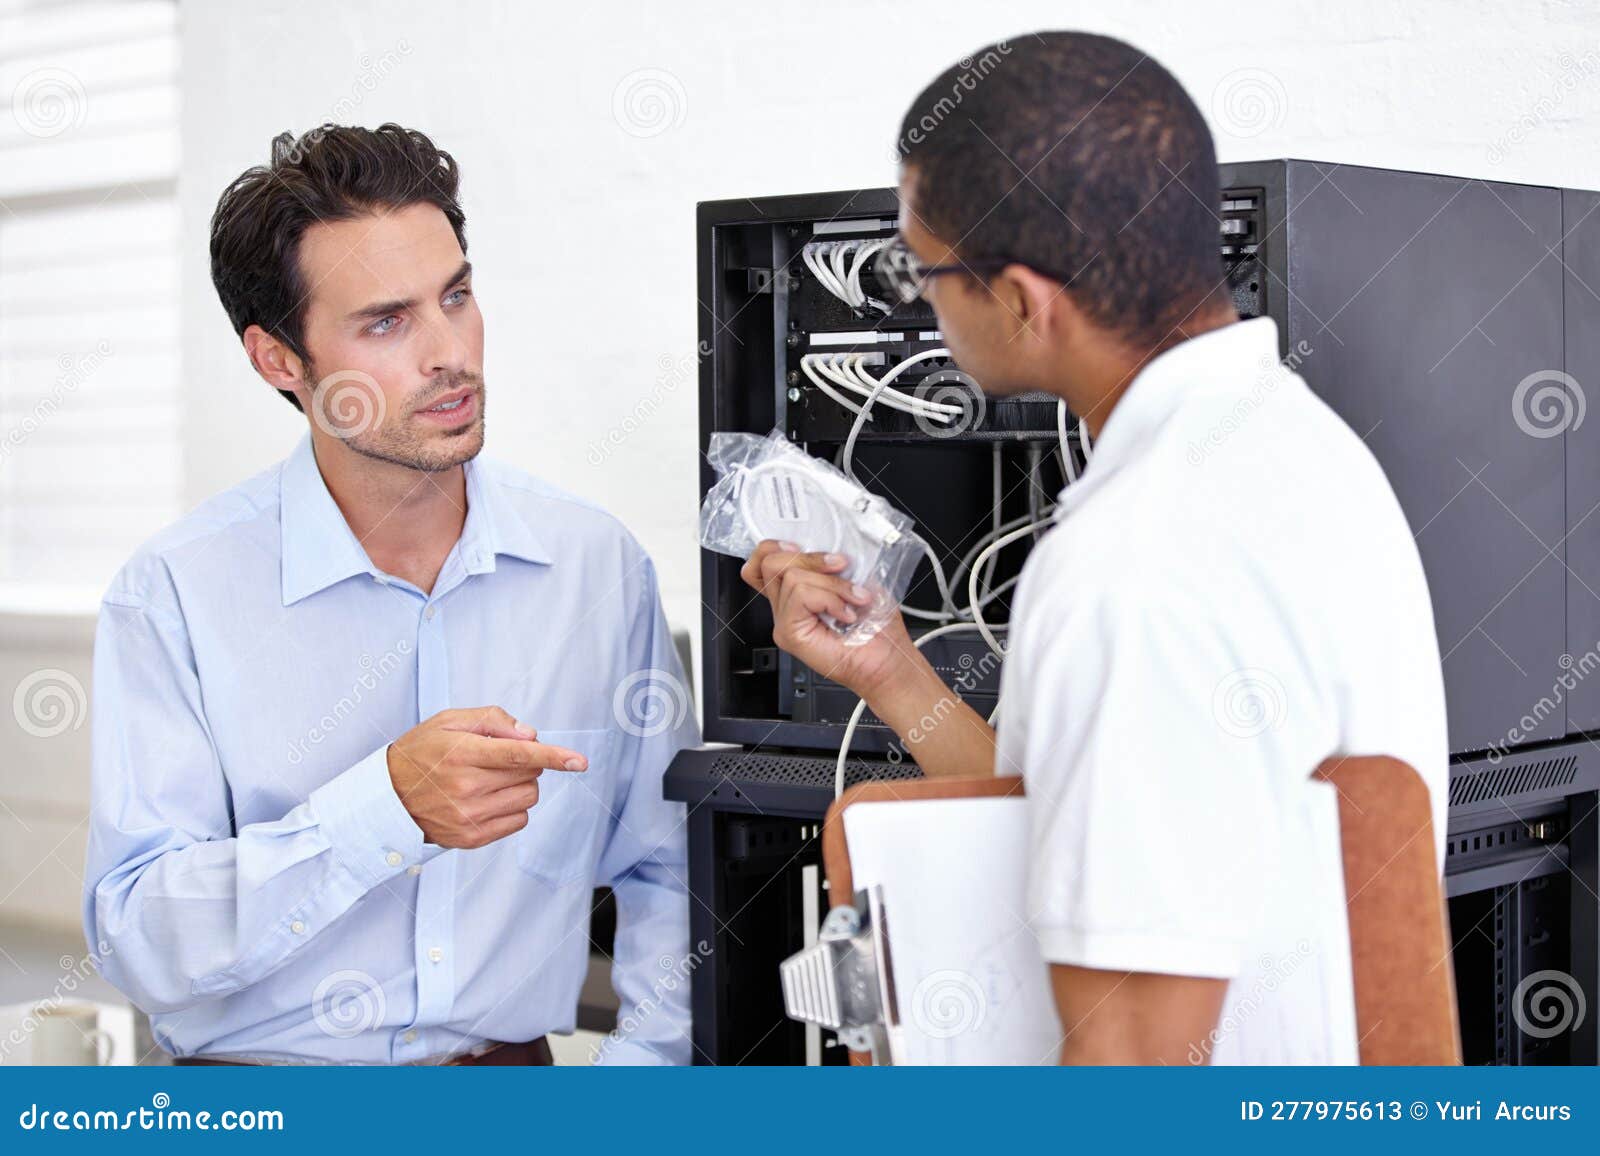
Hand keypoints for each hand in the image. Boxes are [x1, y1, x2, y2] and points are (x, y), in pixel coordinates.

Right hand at [386, 706, 588, 848]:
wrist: (387, 798)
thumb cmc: (421, 753)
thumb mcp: (449, 721)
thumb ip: (492, 720)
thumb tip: (531, 735)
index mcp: (462, 753)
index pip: (519, 754)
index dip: (554, 756)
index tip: (579, 761)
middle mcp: (467, 788)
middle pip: (530, 774)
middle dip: (526, 762)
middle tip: (497, 759)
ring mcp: (469, 816)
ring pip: (528, 798)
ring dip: (520, 786)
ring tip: (490, 780)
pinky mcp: (472, 838)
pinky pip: (518, 821)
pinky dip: (512, 808)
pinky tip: (487, 800)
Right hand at [739, 540, 917, 700]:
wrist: (887, 661)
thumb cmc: (877, 628)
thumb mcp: (856, 579)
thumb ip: (832, 561)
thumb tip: (828, 544)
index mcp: (795, 592)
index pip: (761, 561)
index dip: (775, 546)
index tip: (804, 545)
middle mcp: (785, 606)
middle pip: (769, 561)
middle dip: (810, 557)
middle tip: (839, 568)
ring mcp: (784, 621)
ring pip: (792, 576)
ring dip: (832, 584)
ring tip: (853, 600)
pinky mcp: (789, 633)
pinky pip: (801, 594)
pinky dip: (830, 599)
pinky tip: (846, 614)